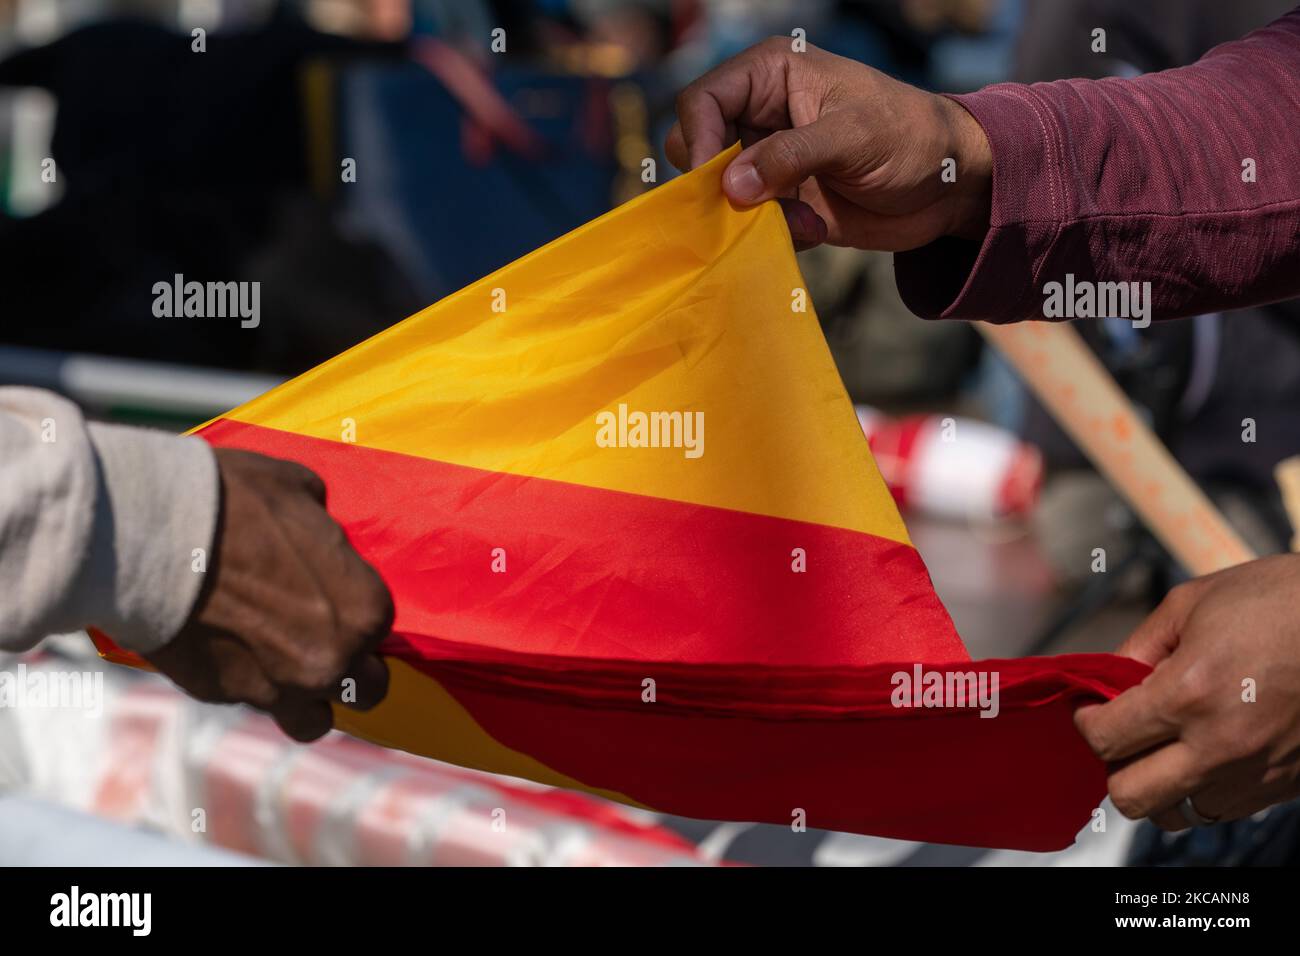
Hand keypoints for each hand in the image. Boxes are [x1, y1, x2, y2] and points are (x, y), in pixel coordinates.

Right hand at [145, 449, 393, 741]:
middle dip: (351, 670)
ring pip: (315, 721)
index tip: (332, 599)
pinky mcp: (228, 697)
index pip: (380, 626)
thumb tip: (321, 532)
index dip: (355, 612)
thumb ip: (325, 527)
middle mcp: (335, 660)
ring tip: (286, 668)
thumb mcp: (300, 490)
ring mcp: (281, 687)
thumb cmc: (236, 502)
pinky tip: (232, 653)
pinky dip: (250, 688)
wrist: (152, 534)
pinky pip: (254, 703)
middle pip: (366, 689)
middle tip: (321, 641)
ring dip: (309, 700)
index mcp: (365, 610)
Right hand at [667, 37, 991, 250]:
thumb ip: (790, 156)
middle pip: (696, 149)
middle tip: (757, 205)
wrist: (947, 184)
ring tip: (802, 218)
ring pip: (716, 193)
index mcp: (770, 75)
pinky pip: (744, 223)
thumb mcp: (853, 136)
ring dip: (748, 216)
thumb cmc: (910, 136)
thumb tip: (729, 185)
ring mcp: (765, 159)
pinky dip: (769, 234)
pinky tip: (814, 227)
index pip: (701, 101)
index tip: (718, 183)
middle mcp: (758, 114)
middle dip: (719, 184)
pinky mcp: (778, 200)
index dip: (700, 141)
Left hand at [1074, 554, 1299, 828]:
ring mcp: (1256, 773)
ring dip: (1159, 785)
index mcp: (1189, 694)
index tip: (1091, 710)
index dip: (1086, 723)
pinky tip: (1208, 750)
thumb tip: (1107, 680)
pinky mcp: (1285, 786)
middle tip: (1123, 734)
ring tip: (1166, 746)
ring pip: (1177, 813)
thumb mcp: (1191, 604)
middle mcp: (1221, 746)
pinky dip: (1203, 788)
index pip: (1105, 740)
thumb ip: (1139, 648)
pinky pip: (1223, 809)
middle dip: (1114, 765)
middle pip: (1130, 796)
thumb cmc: (1280, 601)